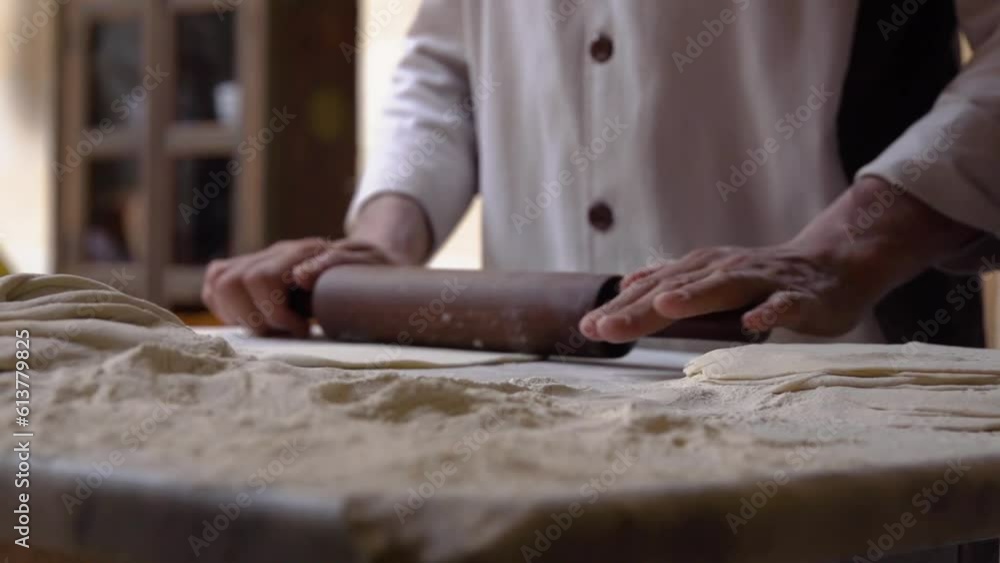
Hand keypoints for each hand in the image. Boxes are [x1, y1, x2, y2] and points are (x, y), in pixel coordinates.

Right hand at [202, 238, 392, 336]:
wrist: (369, 260)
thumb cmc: (369, 271)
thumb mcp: (366, 265)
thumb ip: (335, 264)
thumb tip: (299, 276)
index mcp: (303, 251)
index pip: (262, 278)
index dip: (276, 313)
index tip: (303, 330)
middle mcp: (276, 252)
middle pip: (234, 281)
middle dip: (256, 317)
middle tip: (286, 331)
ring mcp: (261, 260)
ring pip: (221, 281)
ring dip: (239, 314)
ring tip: (272, 328)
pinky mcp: (249, 271)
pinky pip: (216, 283)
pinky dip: (225, 307)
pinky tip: (253, 320)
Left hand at [579, 243, 877, 343]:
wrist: (834, 266)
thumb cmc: (765, 278)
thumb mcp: (712, 276)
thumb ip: (672, 281)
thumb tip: (626, 284)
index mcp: (701, 270)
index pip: (653, 292)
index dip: (620, 310)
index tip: (586, 328)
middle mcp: (726, 269)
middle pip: (677, 290)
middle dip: (639, 309)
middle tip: (603, 327)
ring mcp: (763, 280)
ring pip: (726, 288)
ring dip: (696, 296)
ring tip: (665, 307)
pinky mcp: (800, 295)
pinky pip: (784, 303)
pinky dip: (770, 310)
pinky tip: (754, 321)